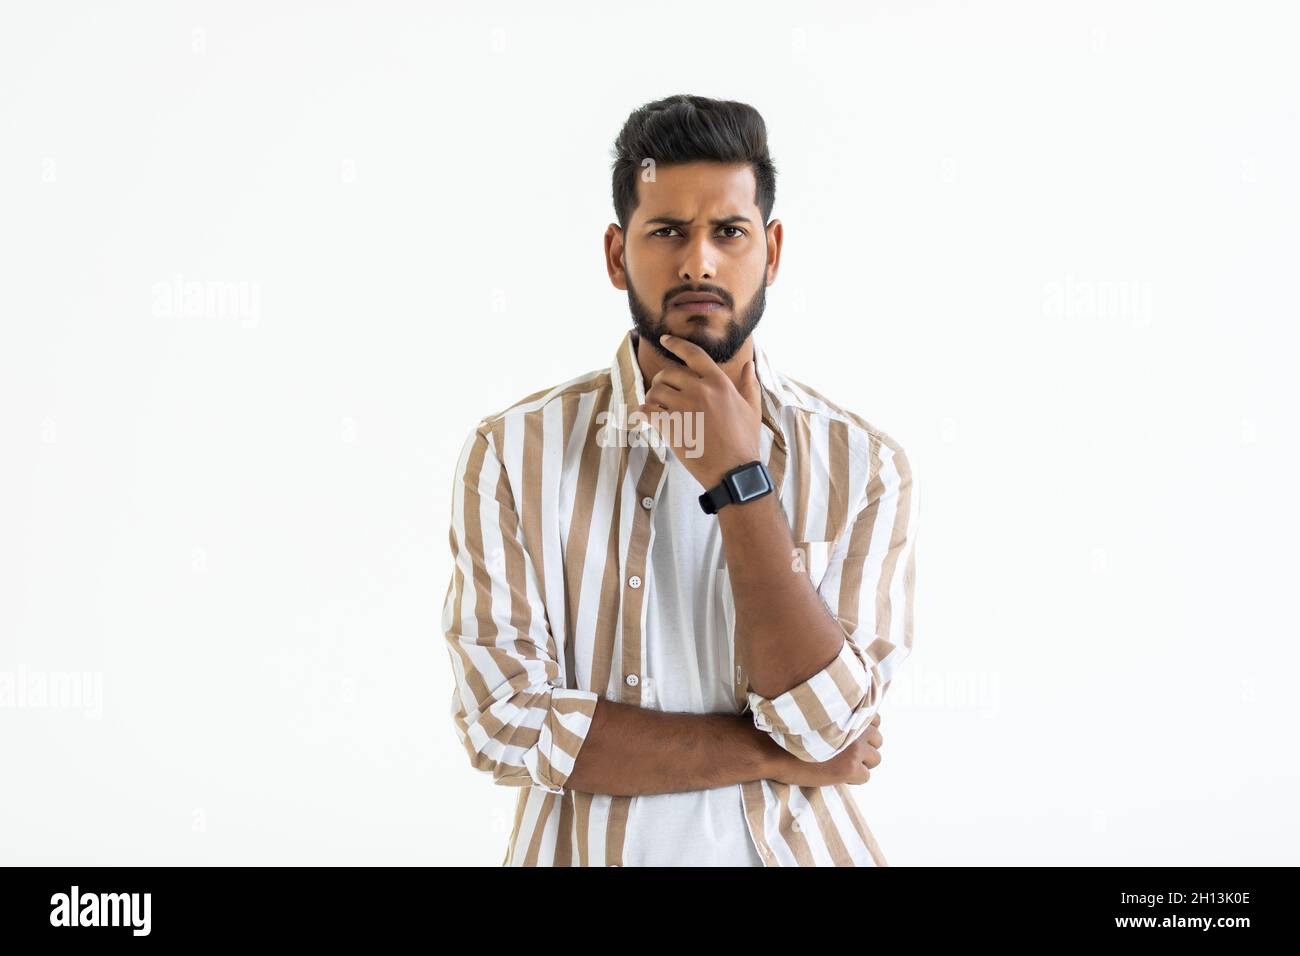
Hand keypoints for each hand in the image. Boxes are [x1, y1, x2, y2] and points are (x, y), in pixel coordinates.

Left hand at [636, 333, 761, 488]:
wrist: (734, 470)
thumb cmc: (745, 440)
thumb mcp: (752, 408)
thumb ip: (748, 384)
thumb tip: (749, 365)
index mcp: (719, 382)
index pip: (693, 354)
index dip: (676, 344)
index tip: (665, 340)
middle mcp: (700, 390)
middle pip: (668, 373)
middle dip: (663, 381)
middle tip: (665, 393)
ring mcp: (684, 407)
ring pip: (655, 391)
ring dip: (653, 398)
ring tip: (658, 408)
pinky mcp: (671, 426)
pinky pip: (647, 411)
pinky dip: (643, 413)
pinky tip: (648, 418)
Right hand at [765, 713, 882, 786]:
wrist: (770, 748)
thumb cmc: (786, 728)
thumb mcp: (814, 712)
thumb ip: (835, 713)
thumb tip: (847, 721)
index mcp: (848, 710)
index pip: (875, 719)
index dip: (863, 729)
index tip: (849, 735)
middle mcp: (856, 727)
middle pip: (878, 739)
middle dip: (864, 747)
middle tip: (845, 752)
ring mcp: (855, 748)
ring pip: (875, 759)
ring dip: (861, 762)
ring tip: (840, 763)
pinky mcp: (849, 768)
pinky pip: (865, 777)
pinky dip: (853, 778)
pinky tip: (835, 773)